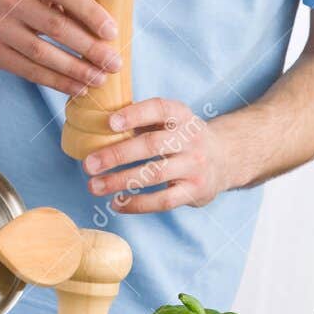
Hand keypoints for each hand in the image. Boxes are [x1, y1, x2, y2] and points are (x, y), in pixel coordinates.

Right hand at [0, 0, 120, 95]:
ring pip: (42, 54)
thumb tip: (111, 35)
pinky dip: (57, 82)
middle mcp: (11, 1)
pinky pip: (30, 72)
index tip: (113, 33)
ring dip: (76, 70)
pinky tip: (78, 88)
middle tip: (114, 64)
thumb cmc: (29, 2)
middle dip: (89, 48)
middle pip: (56, 27)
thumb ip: (73, 6)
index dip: (92, 14)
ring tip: (99, 79)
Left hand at [81, 97, 230, 212]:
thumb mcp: (171, 121)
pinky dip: (137, 204)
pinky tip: (116, 203)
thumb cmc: (181, 138)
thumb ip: (142, 120)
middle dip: (117, 155)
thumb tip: (94, 123)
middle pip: (152, 145)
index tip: (109, 122)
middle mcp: (191, 138)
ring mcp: (194, 166)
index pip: (160, 109)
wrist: (225, 159)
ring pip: (155, 174)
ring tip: (94, 186)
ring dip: (120, 181)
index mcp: (182, 115)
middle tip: (88, 164)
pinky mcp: (195, 190)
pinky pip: (163, 200)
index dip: (135, 114)